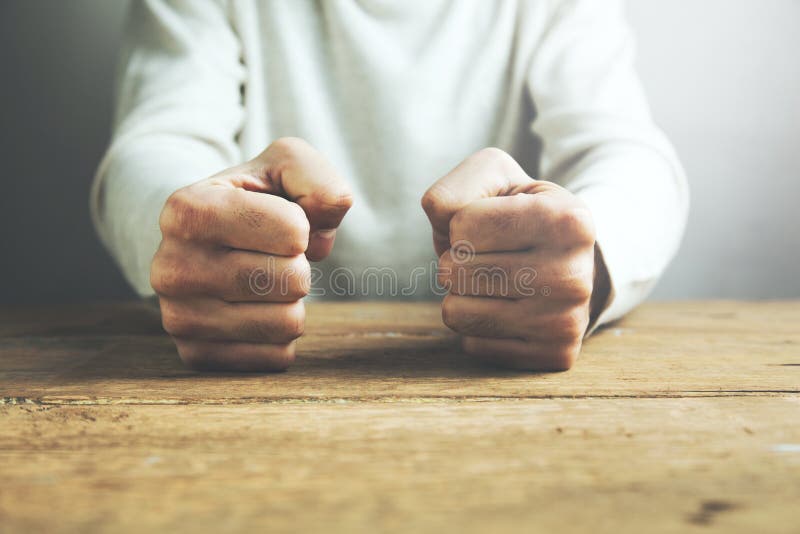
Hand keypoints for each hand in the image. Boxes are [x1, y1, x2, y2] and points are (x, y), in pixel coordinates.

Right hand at [151, 137, 352, 370]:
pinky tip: (256, 310)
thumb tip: (321, 225)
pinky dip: (281, 334)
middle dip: (299, 265)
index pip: (292, 232)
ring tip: (264, 282)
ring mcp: (179, 317)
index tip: (277, 220)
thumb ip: (315, 177)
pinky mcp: (196, 355)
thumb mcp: (284, 164)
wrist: (206, 239)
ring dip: (291, 301)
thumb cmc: (255, 199)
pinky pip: (277, 357)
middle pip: (293, 280)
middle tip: (272, 256)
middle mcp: (172, 267)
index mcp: (187, 209)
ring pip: (288, 324)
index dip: (301, 225)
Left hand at [421, 148, 608, 370]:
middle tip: (490, 257)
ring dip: (462, 294)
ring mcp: (567, 322)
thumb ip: (455, 189)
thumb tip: (445, 224)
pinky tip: (508, 309)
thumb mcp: (494, 179)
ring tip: (496, 282)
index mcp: (569, 220)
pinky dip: (476, 327)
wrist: (568, 261)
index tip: (490, 226)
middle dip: (457, 260)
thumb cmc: (519, 215)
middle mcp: (574, 275)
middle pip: (456, 270)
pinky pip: (473, 346)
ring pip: (457, 312)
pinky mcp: (554, 355)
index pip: (463, 226)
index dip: (461, 224)